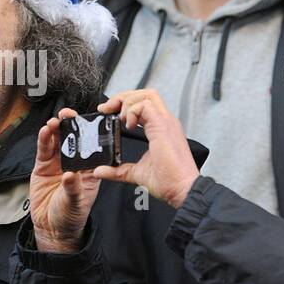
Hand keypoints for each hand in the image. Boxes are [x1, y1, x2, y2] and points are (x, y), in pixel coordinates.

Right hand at [29, 107, 101, 253]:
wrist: (52, 228)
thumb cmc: (71, 216)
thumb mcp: (76, 203)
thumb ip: (73, 189)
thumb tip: (70, 176)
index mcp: (89, 169)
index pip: (90, 146)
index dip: (89, 133)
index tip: (88, 122)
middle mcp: (74, 163)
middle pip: (73, 139)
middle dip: (71, 125)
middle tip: (68, 115)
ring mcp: (58, 163)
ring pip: (57, 141)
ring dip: (56, 129)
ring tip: (55, 121)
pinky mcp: (43, 166)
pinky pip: (44, 150)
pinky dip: (44, 140)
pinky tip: (45, 131)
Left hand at [92, 89, 199, 209]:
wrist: (183, 190)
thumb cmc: (169, 182)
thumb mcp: (137, 173)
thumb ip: (119, 170)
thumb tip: (101, 170)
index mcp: (161, 129)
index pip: (144, 104)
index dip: (125, 104)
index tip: (108, 112)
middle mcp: (166, 122)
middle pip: (146, 93)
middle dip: (123, 97)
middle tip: (107, 108)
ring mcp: (166, 122)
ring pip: (147, 95)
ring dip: (128, 102)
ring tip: (120, 118)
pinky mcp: (163, 126)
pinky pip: (146, 106)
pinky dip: (132, 111)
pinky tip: (127, 125)